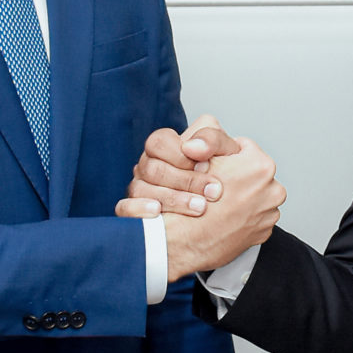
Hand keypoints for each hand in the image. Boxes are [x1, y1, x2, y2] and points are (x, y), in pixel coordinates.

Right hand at [122, 115, 241, 215]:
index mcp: (165, 147)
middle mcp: (148, 166)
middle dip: (184, 181)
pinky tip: (158, 213)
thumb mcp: (226, 152)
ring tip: (200, 208)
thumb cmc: (224, 174)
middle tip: (213, 193)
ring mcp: (140, 189)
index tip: (206, 166)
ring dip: (172, 199)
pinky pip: (124, 208)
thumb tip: (192, 147)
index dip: (179, 154)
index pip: (158, 142)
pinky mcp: (134, 212)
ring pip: (140, 189)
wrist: (228, 209)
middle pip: (152, 168)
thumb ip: (212, 139)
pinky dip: (138, 210)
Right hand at [154, 138, 284, 280]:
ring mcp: (270, 213)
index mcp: (261, 166)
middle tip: (214, 185)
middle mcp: (273, 190)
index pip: (243, 148)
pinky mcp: (263, 232)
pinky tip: (224, 218)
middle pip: (252, 173)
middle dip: (236, 176)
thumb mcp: (198, 157)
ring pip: (254, 195)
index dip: (223, 156)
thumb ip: (210, 139)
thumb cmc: (190, 201)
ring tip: (218, 204)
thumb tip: (210, 138)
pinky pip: (254, 217)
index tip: (212, 166)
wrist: (182, 242)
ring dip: (240, 197)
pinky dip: (242, 216)